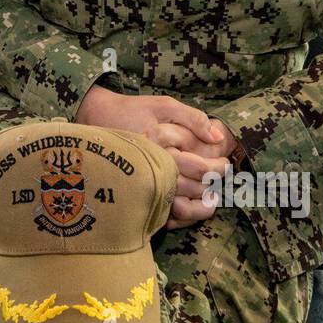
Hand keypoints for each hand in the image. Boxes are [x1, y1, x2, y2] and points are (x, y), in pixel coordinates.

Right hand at [74, 86, 235, 229]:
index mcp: (160, 149)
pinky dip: (182, 218)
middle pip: (192, 189)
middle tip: (222, 177)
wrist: (97, 120)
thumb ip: (192, 118)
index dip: (218, 167)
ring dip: (200, 208)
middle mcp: (150, 170)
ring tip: (212, 198)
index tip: (225, 162)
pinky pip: (165, 218)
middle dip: (214, 184)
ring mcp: (143, 186)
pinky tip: (192, 206)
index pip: (200, 167)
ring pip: (180, 210)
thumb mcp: (163, 105)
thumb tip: (217, 137)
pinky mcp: (138, 197)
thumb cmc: (133, 110)